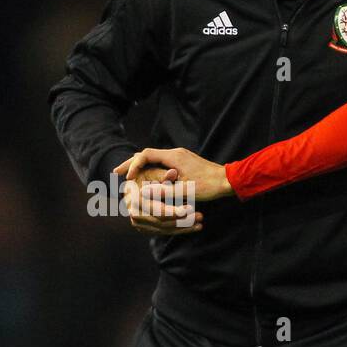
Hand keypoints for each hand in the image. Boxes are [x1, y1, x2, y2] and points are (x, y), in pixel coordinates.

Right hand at [115, 147, 234, 202]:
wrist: (230, 181)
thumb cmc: (210, 186)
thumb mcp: (186, 190)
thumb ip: (164, 190)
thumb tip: (143, 192)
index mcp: (174, 156)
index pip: (146, 155)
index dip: (133, 165)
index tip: (125, 176)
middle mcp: (175, 153)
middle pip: (147, 155)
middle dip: (132, 164)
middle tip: (116, 172)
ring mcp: (180, 157)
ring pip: (154, 158)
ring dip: (141, 166)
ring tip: (128, 174)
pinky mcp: (185, 163)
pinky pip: (162, 163)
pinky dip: (152, 169)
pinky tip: (148, 177)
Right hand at [119, 160, 200, 235]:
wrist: (151, 183)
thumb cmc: (160, 172)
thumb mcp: (162, 171)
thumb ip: (166, 175)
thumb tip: (172, 172)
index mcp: (132, 191)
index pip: (154, 207)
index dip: (172, 209)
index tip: (191, 208)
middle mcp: (131, 207)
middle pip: (159, 219)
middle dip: (182, 219)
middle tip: (200, 216)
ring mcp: (136, 218)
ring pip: (162, 227)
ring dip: (183, 226)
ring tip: (200, 221)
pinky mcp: (143, 225)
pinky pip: (162, 231)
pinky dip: (179, 229)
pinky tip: (195, 226)